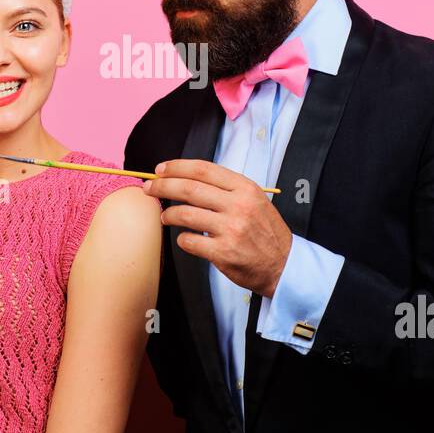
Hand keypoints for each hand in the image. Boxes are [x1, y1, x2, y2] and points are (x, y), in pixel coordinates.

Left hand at [143, 158, 290, 296]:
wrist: (284, 265)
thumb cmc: (265, 232)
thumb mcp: (254, 200)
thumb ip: (226, 189)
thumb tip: (189, 179)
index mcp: (245, 188)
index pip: (203, 169)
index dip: (177, 167)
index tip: (160, 169)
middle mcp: (238, 206)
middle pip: (189, 188)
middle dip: (163, 186)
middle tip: (149, 188)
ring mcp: (231, 229)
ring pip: (185, 214)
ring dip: (168, 214)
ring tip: (165, 216)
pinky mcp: (223, 252)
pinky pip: (189, 241)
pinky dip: (182, 239)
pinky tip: (185, 238)